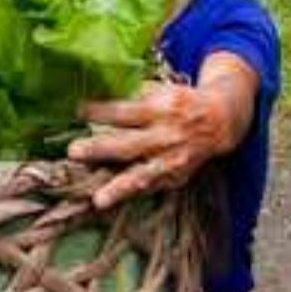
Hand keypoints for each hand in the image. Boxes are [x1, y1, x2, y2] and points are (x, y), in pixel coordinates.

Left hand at [70, 78, 228, 206]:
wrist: (217, 121)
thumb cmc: (178, 102)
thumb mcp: (160, 90)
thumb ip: (133, 96)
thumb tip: (96, 96)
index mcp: (160, 109)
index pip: (125, 112)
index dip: (100, 111)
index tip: (76, 111)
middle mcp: (165, 137)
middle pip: (128, 145)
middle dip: (100, 150)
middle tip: (73, 152)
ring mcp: (171, 161)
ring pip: (142, 176)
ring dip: (118, 188)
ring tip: (98, 200)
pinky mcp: (176, 178)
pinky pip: (151, 188)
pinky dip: (132, 195)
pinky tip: (113, 201)